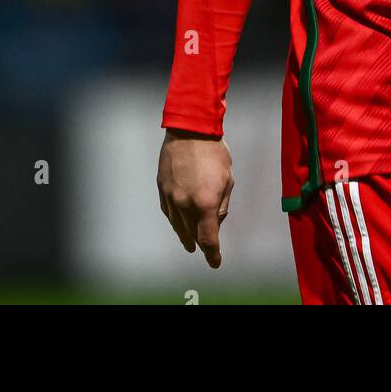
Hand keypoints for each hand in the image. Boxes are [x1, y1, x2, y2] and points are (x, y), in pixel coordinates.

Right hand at [157, 128, 233, 268]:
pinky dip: (175, 220)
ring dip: (185, 235)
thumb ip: (222, 204)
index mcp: (205, 202)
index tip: (215, 262)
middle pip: (192, 233)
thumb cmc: (214, 151)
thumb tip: (215, 220)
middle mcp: (185, 203)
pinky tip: (179, 223)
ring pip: (177, 225)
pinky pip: (168, 212)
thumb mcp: (228, 179)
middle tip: (206, 249)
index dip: (212, 253)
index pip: (208, 238)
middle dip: (200, 243)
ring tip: (190, 244)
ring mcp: (171, 196)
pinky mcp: (162, 188)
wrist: (191, 129)